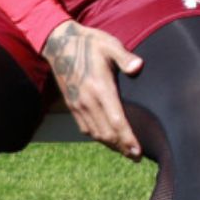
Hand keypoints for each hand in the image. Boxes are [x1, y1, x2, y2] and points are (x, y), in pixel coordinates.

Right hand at [42, 20, 143, 159]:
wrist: (60, 44)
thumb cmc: (90, 43)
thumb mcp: (110, 44)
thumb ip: (125, 57)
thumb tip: (138, 67)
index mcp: (100, 88)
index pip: (116, 121)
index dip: (127, 139)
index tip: (137, 152)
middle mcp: (87, 101)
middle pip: (107, 133)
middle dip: (122, 147)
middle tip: (136, 157)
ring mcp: (77, 105)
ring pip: (95, 133)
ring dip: (110, 145)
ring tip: (125, 151)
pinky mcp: (72, 105)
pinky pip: (85, 128)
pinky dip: (98, 137)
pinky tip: (107, 139)